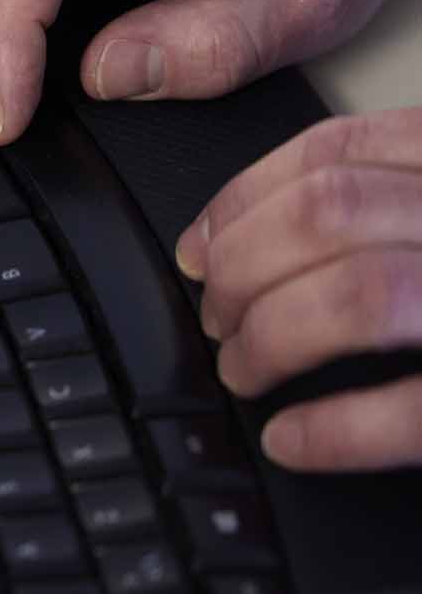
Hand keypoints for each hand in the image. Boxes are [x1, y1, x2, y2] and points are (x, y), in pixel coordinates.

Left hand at [175, 108, 421, 470]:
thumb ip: (380, 203)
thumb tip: (240, 246)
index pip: (332, 153)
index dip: (241, 203)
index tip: (195, 249)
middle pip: (327, 214)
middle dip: (242, 270)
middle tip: (212, 319)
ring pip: (358, 293)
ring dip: (273, 337)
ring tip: (241, 372)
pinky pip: (413, 408)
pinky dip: (336, 429)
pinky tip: (290, 440)